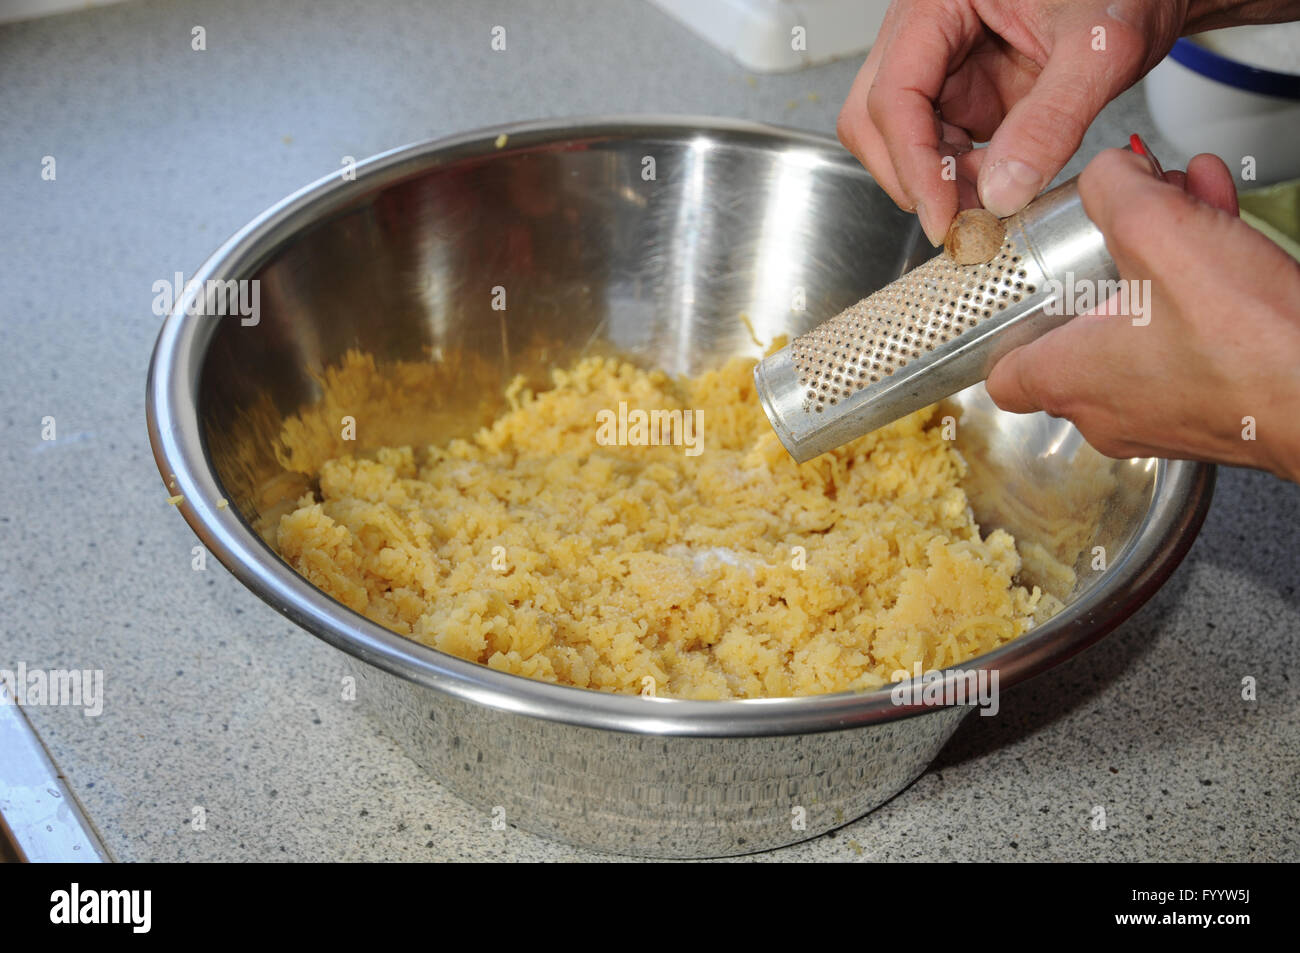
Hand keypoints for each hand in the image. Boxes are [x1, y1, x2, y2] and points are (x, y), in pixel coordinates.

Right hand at [837, 0, 1186, 243]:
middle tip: (964, 221)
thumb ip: (1054, 118)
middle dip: (915, 177)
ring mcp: (938, 63)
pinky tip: (999, 183)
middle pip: (875, 120)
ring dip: (937, 180)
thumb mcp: (1103, 47)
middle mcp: (923, 30)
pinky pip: (938, 143)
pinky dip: (959, 175)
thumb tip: (1003, 192)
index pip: (894, 96)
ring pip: (899, 138)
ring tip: (993, 200)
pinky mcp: (961, 89)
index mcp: (936, 1)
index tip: (945, 219)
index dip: (914, 166)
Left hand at [985, 149, 1299, 482]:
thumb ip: (1113, 191)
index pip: (1001, 374)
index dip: (1004, 329)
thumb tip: (1105, 175)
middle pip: (1078, 328)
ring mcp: (1158, 416)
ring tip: (1187, 202)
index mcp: (1071, 381)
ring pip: (1139, 324)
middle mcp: (1107, 410)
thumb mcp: (1159, 231)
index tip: (1018, 292)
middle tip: (1128, 219)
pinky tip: (1220, 229)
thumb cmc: (1248, 340)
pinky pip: (1184, 339)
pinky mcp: (1209, 407)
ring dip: (1158, 260)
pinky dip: (1195, 289)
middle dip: (1104, 260)